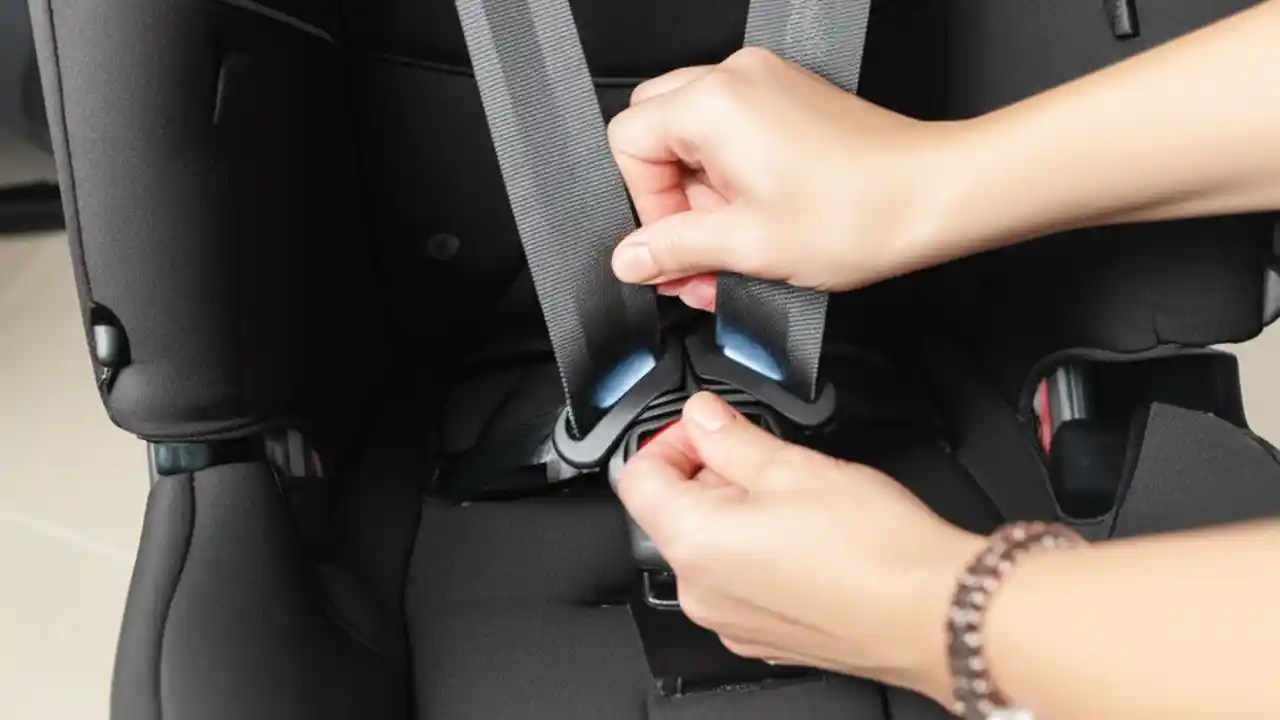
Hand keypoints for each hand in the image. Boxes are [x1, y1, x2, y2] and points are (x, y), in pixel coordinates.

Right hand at [607, 48, 969, 310]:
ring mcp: (765, 84)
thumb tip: (630, 259)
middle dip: (667, 200)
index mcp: (713, 104)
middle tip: (694, 249)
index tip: (672, 246)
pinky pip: (732, 131)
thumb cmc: (859, 212)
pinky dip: (730, 178)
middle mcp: (735, 80)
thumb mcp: (748, 245)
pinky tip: (756, 222)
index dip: (643, 204)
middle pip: (655, 133)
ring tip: (732, 246)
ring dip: (700, 196)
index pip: (628, 142)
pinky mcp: (790, 99)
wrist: (935, 194)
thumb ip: (674, 249)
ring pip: (693, 136)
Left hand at [616, 392, 983, 700]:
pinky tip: (807, 536)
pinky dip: (758, 552)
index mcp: (694, 543)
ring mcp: (732, 621)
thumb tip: (700, 416)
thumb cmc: (875, 550)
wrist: (936, 615)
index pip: (638, 479)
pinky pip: (740, 583)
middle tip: (762, 454)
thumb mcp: (792, 465)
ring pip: (710, 548)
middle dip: (708, 473)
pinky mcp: (766, 636)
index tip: (707, 427)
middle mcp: (701, 592)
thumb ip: (730, 436)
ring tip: (796, 495)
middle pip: (673, 514)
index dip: (669, 440)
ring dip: (736, 512)